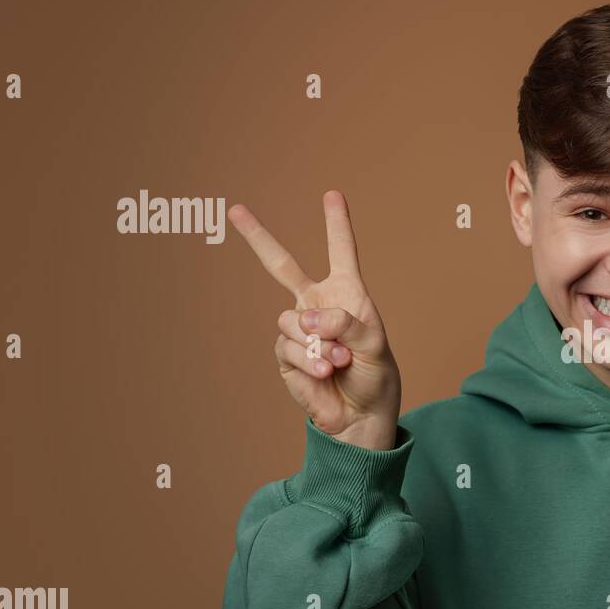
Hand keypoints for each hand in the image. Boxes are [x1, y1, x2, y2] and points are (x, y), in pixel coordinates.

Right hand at [230, 190, 400, 450]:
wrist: (359, 414)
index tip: (332, 195)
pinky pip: (288, 347)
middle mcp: (317, 305)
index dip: (337, 224)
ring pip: (290, 320)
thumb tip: (306, 317)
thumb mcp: (373, 342)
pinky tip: (325, 374)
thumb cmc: (374, 375)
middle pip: (281, 265)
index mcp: (346, 294)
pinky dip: (309, 360)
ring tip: (339, 361)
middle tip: (236, 209)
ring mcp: (299, 329)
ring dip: (318, 343)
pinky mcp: (286, 354)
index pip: (340, 252)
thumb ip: (344, 320)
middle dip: (257, 237)